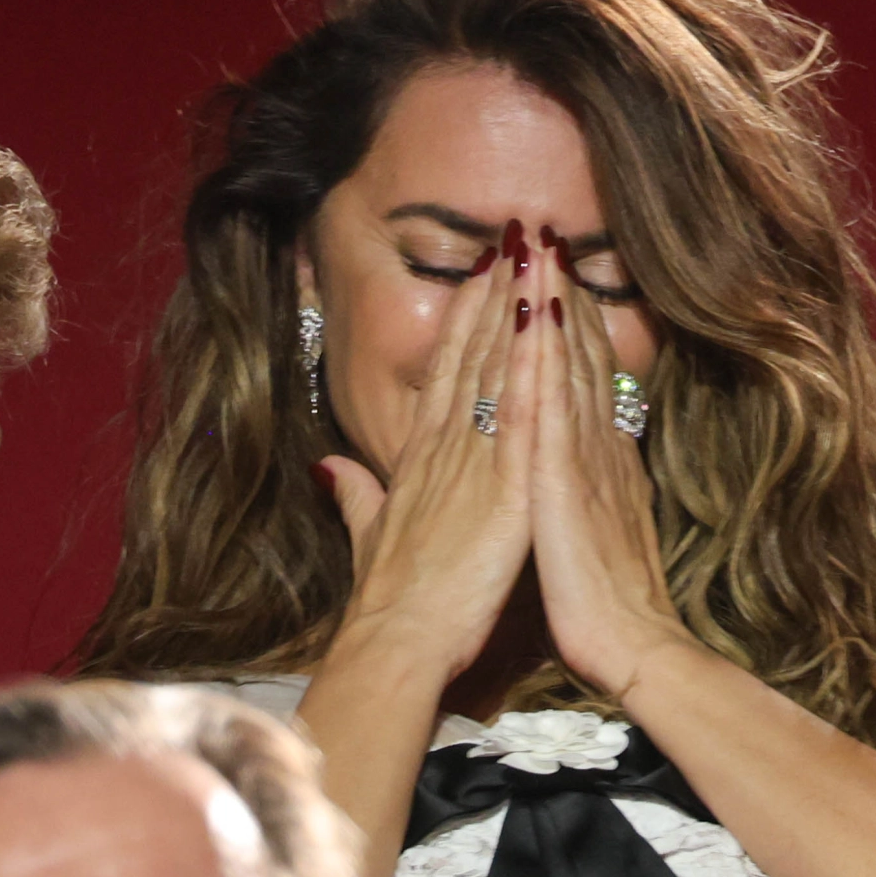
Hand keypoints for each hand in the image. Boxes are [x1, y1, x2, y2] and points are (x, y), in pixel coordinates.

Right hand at [315, 221, 535, 686]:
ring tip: (534, 252)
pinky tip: (548, 323)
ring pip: (501, 369)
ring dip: (518, 307)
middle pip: (475, 353)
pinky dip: (535, 367)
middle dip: (495, 291)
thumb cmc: (387, 601)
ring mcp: (475, 464)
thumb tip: (327, 463)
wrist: (396, 643)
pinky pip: (524, 415)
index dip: (467, 319)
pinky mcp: (505, 490)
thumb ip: (353, 493)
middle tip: (515, 233)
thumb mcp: (368, 536)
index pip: (449, 372)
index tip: (484, 273)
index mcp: (423, 458)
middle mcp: (448, 447)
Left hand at [518, 236, 700, 700]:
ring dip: (554, 301)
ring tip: (540, 243)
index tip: (546, 274)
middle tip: (541, 230)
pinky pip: (559, 404)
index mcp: (593, 461)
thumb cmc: (604, 604)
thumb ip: (574, 495)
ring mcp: (588, 457)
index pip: (572, 380)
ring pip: (567, 364)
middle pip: (573, 356)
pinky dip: (550, 355)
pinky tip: (543, 310)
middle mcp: (597, 446)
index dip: (559, 325)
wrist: (634, 646)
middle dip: (557, 290)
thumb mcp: (586, 535)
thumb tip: (563, 471)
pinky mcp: (572, 479)